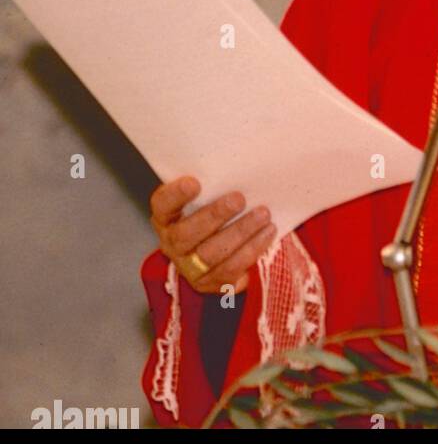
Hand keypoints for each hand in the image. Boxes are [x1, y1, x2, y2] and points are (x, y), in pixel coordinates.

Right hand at [149, 176, 276, 293]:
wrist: (217, 247)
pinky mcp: (209, 284)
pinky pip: (230, 272)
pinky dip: (251, 251)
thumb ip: (214, 184)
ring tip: (264, 215)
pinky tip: (267, 234)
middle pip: (186, 235)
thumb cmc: (213, 211)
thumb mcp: (207, 196)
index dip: (175, 195)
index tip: (194, 182)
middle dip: (215, 216)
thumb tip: (241, 159)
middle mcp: (172, 244)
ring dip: (240, 234)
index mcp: (166, 217)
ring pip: (211, 255)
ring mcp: (189, 267)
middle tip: (239, 198)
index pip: (163, 205)